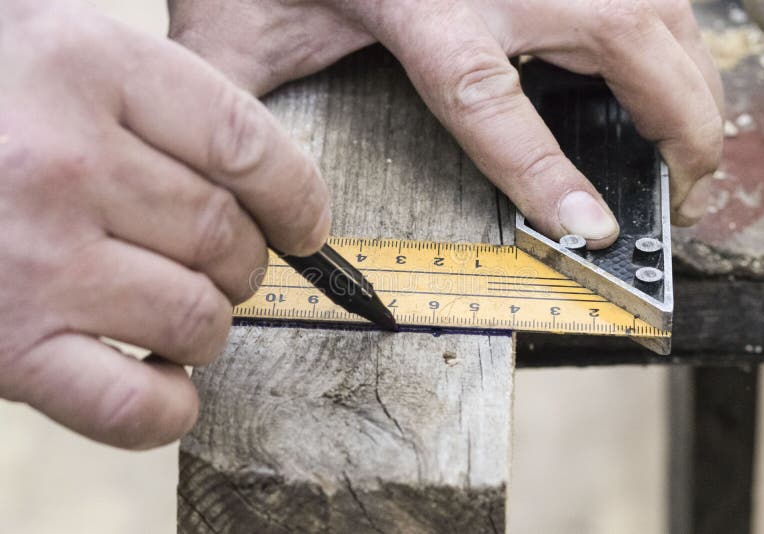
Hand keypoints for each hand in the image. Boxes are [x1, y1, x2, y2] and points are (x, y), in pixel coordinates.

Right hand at [0, 1, 329, 448]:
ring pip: (198, 317)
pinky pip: (133, 404)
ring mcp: (32, 262)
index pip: (248, 146)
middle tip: (217, 260)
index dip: (297, 196)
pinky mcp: (6, 348)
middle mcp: (62, 164)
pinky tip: (164, 376)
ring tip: (177, 307)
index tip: (304, 224)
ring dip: (209, 324)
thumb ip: (161, 102)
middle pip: (225, 236)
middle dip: (243, 260)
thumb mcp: (61, 51)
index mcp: (88, 68)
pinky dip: (170, 405)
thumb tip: (269, 182)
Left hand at [170, 0, 723, 246]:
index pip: (496, 108)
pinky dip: (670, 35)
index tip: (594, 231)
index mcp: (426, 10)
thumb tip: (231, 178)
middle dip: (677, 128)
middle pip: (629, 50)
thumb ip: (235, 96)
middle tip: (683, 190)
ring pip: (660, 12)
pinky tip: (659, 69)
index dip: (549, 179)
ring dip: (686, 80)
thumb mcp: (241, 23)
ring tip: (687, 141)